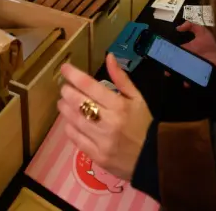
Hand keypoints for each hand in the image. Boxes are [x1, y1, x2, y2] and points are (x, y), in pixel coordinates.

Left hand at [57, 54, 152, 180]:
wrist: (153, 159)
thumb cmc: (144, 125)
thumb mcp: (138, 99)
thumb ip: (121, 78)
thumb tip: (109, 57)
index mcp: (119, 106)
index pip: (90, 86)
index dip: (74, 75)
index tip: (65, 68)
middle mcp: (109, 122)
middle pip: (78, 102)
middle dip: (67, 92)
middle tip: (64, 88)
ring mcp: (102, 141)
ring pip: (75, 120)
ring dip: (65, 109)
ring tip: (63, 102)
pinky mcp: (97, 156)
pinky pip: (76, 139)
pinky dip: (69, 128)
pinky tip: (69, 122)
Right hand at [166, 21, 215, 84]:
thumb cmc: (209, 44)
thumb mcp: (201, 32)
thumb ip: (191, 26)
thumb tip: (178, 28)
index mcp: (185, 51)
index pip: (173, 53)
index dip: (166, 55)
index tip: (161, 58)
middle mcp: (186, 60)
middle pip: (174, 64)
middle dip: (169, 67)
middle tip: (166, 70)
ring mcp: (191, 69)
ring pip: (180, 73)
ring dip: (176, 75)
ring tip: (174, 75)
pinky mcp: (198, 76)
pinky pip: (191, 80)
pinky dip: (187, 82)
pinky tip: (186, 82)